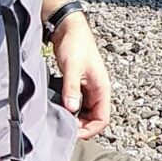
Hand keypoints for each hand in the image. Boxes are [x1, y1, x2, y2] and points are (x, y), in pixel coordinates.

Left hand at [52, 10, 111, 138]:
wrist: (68, 27)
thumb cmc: (75, 43)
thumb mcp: (73, 67)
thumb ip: (72, 88)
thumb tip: (72, 109)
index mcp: (102, 88)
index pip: (103, 119)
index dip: (89, 130)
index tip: (73, 133)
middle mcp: (98, 90)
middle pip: (94, 119)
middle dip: (81, 127)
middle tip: (62, 128)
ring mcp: (88, 88)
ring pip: (85, 113)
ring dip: (75, 119)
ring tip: (59, 119)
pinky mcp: (79, 85)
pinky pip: (77, 104)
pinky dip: (69, 110)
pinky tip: (58, 108)